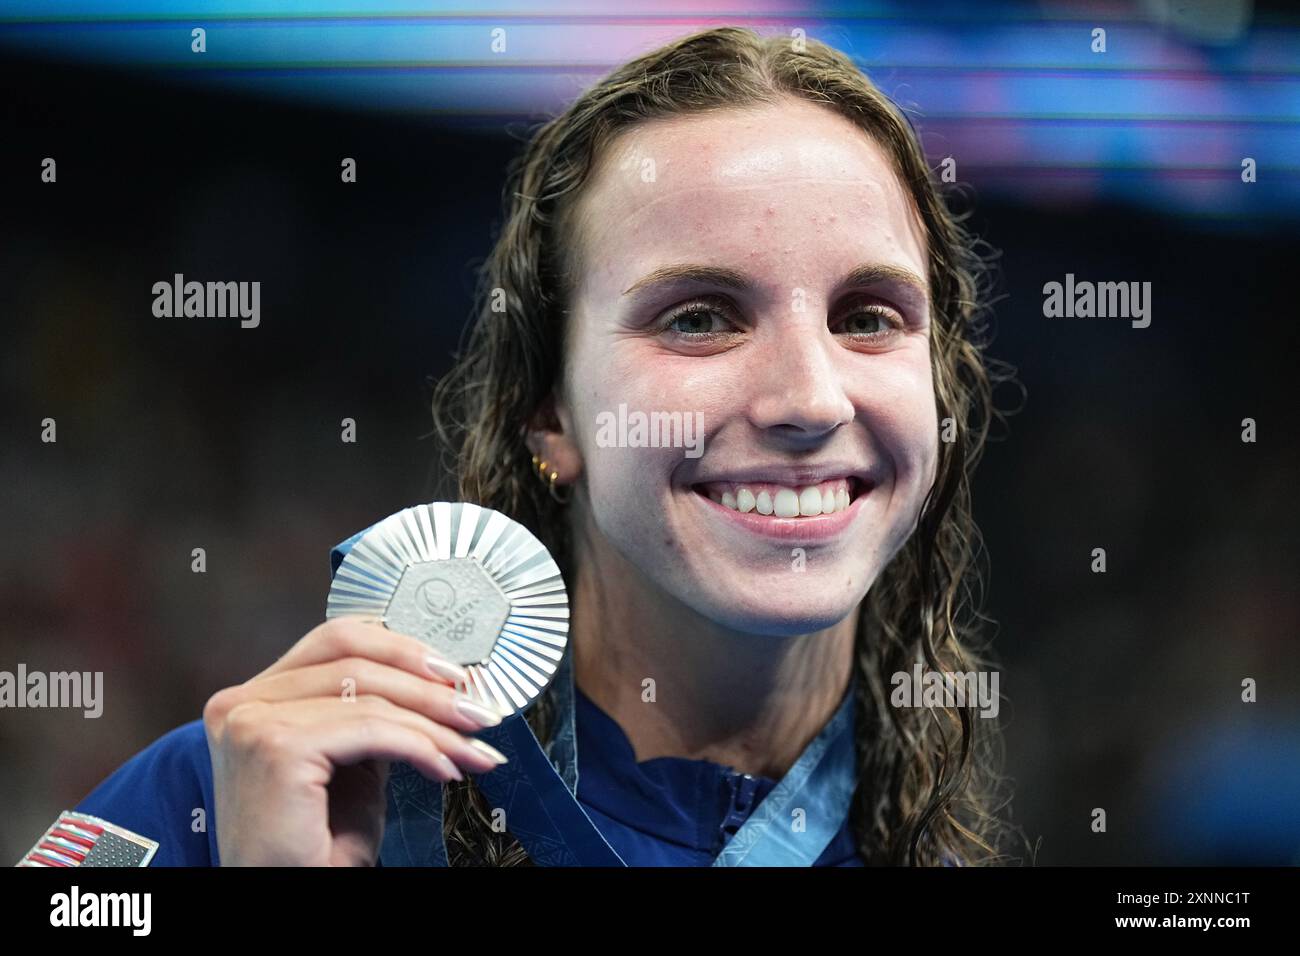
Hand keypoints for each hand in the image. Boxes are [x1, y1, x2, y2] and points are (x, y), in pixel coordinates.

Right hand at [203, 616, 506, 865]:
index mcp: (253, 697)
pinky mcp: (276, 748)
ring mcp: (253, 722)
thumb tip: (431, 680)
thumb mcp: (348, 763)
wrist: (284, 898)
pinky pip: (371, 730)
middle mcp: (241, 702)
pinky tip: (444, 769)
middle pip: (355, 657)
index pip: (336, 642)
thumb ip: (369, 714)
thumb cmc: (314, 847)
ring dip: (436, 721)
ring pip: (370, 695)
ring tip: (473, 747)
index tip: (451, 673)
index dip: (402, 649)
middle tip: (476, 707)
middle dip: (428, 682)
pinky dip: (420, 746)